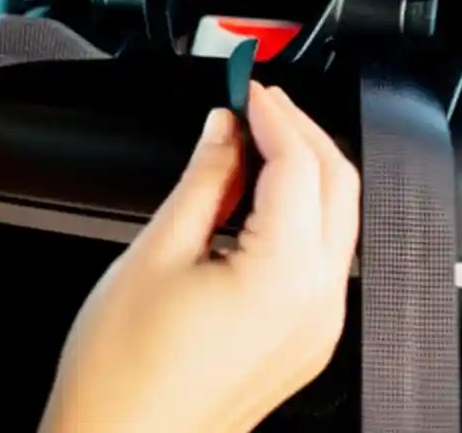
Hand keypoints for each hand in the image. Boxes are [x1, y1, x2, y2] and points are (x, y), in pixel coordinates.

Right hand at [42, 83, 359, 432]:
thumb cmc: (123, 376)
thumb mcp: (155, 255)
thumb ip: (203, 181)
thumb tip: (223, 130)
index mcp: (283, 276)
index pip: (298, 163)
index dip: (272, 113)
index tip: (247, 85)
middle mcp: (316, 302)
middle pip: (337, 183)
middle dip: (301, 131)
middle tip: (257, 101)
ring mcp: (318, 327)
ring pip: (339, 218)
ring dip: (307, 169)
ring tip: (257, 139)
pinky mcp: (306, 341)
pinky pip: (323, 257)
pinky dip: (303, 213)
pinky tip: (263, 196)